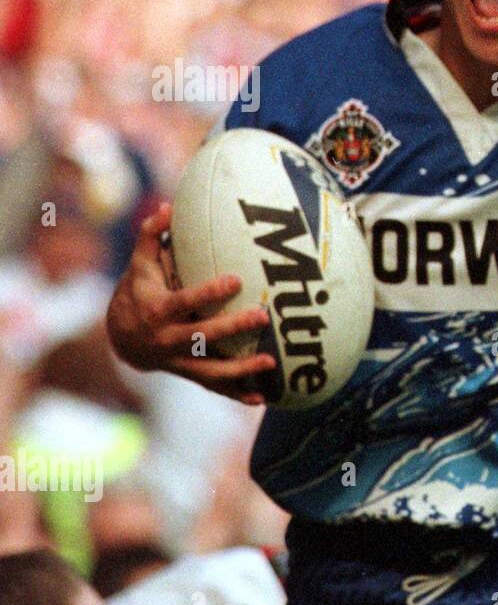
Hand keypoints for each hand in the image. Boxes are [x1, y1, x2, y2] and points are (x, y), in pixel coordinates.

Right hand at [106, 202, 276, 404]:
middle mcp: (168, 340)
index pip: (185, 301)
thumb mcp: (139, 266)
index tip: (236, 280)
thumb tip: (167, 206)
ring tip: (270, 363)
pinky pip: (214, 387)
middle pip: (202, 337)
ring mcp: (180, 361)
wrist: (121, 338)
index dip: (209, 292)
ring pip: (211, 370)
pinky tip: (262, 397)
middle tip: (263, 316)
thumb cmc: (138, 292)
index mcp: (158, 311)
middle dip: (232, 329)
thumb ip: (152, 237)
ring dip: (241, 369)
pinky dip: (236, 394)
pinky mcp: (189, 373)